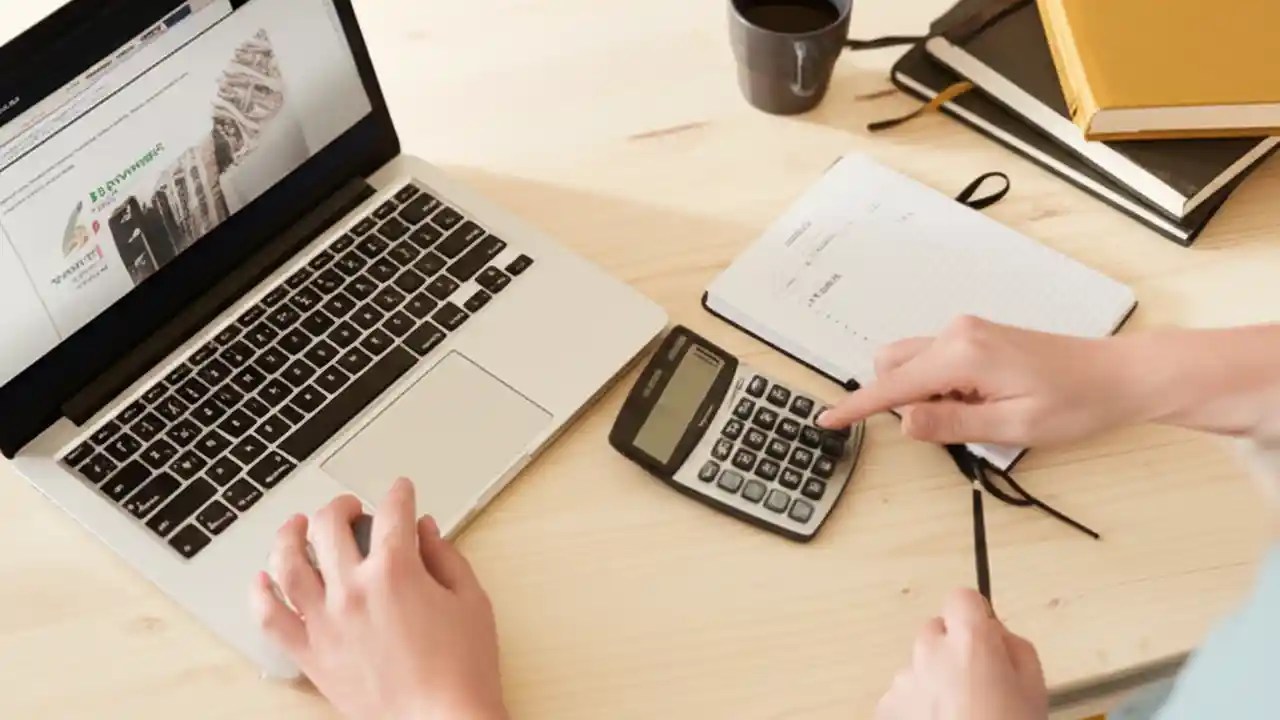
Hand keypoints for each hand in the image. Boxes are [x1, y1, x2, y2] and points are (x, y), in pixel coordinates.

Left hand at [251, 478, 507, 719]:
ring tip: (297, 525)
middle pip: (330, 526)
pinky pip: (270, 618)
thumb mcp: (471, 600)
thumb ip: (446, 557)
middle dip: (342, 505)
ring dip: (290, 535)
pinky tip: (263, 579)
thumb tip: (426, 530)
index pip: (393, 512)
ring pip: (288, 563)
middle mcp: (353, 589)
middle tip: (351, 507)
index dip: (399, 493)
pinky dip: (261, 594)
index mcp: (396, 571)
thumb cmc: (462, 669)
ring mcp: (325, 621)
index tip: (401, 490)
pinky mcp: (311, 653)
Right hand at [818, 316, 1135, 446]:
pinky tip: (982, 402)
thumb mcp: (1012, 427)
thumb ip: (951, 424)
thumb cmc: (1075, 402)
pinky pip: (935, 361)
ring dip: (924, 394)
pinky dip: (941, 386)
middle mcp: (958, 334)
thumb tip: (903, 422)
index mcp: (963, 355)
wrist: (1117, 376)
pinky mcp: (975, 337)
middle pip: (893, 365)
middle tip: (948, 426)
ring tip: (976, 415)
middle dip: (899, 399)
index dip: (856, 406)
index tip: (826, 419)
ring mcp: (966, 332)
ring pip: (912, 363)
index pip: (893, 385)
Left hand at [876, 589, 1047, 719]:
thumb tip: (997, 635)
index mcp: (970, 641)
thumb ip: (1016, 649)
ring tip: (960, 716)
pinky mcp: (886, 706)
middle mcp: (930, 651)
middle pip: (937, 630)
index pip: (963, 597)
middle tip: (976, 683)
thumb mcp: (1035, 689)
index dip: (975, 616)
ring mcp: (904, 679)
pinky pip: (905, 694)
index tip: (985, 636)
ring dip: (935, 681)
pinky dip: (918, 706)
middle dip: (954, 648)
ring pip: (920, 665)